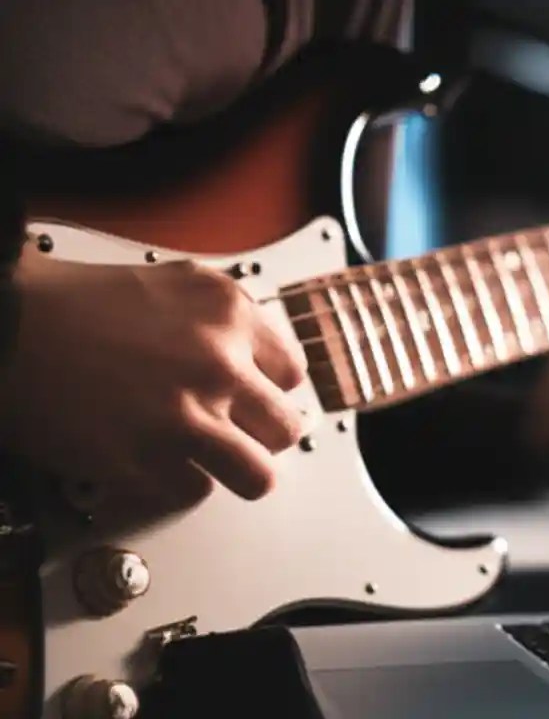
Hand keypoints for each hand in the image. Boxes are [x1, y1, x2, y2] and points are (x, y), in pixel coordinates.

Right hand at [0, 250, 307, 510]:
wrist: (4, 325)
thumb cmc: (71, 300)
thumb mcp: (172, 282)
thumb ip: (224, 318)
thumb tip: (258, 355)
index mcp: (229, 314)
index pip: (293, 374)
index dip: (270, 388)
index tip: (255, 396)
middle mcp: (217, 365)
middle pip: (285, 428)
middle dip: (261, 433)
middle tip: (238, 432)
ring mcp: (184, 418)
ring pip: (257, 475)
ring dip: (237, 471)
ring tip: (215, 462)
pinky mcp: (144, 463)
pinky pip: (193, 491)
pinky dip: (177, 482)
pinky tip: (157, 461)